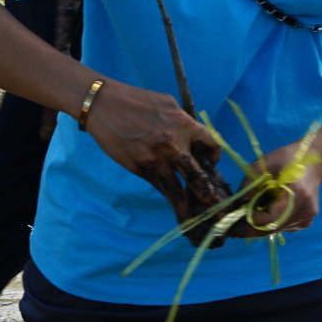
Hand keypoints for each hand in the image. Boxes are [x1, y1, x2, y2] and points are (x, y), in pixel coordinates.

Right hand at [82, 78, 224, 218]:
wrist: (104, 105)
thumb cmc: (135, 100)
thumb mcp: (166, 104)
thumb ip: (182, 122)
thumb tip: (192, 137)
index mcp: (183, 125)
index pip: (211, 144)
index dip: (214, 155)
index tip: (211, 164)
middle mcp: (173, 146)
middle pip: (198, 177)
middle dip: (209, 195)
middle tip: (217, 208)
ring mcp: (156, 160)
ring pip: (177, 191)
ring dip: (188, 209)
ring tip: (195, 222)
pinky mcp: (140, 169)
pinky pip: (160, 187)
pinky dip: (169, 198)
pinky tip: (175, 208)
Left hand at [243, 140, 321, 234]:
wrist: (314, 161)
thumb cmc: (288, 159)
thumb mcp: (265, 164)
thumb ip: (250, 183)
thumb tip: (237, 204)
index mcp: (298, 193)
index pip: (272, 217)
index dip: (252, 219)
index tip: (237, 216)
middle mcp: (306, 209)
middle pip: (274, 228)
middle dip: (252, 229)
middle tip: (234, 228)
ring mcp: (308, 217)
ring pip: (278, 229)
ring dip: (261, 225)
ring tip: (248, 215)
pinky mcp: (307, 220)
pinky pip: (285, 227)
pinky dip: (273, 223)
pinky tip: (267, 211)